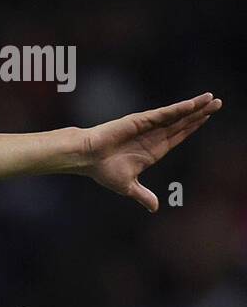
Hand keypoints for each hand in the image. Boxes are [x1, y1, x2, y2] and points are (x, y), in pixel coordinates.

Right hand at [76, 92, 221, 211]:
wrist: (88, 158)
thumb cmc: (104, 171)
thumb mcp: (128, 187)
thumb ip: (143, 196)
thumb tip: (155, 208)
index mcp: (153, 150)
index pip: (178, 136)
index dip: (193, 127)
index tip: (207, 118)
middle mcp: (154, 136)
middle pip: (182, 123)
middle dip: (200, 113)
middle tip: (219, 103)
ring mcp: (149, 126)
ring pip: (177, 115)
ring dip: (195, 107)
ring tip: (212, 98)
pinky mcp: (142, 120)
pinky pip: (165, 114)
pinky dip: (179, 109)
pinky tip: (193, 104)